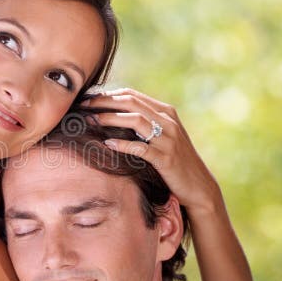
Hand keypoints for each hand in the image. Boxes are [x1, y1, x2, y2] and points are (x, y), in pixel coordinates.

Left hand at [82, 88, 221, 214]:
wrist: (198, 185)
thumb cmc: (175, 160)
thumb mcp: (163, 135)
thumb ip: (145, 122)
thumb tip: (114, 115)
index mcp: (165, 112)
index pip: (132, 95)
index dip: (108, 95)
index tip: (88, 100)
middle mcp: (167, 121)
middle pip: (131, 102)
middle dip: (104, 102)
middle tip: (83, 107)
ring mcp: (167, 139)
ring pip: (135, 120)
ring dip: (110, 118)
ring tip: (91, 121)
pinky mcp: (165, 158)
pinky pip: (140, 148)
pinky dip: (122, 144)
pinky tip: (107, 145)